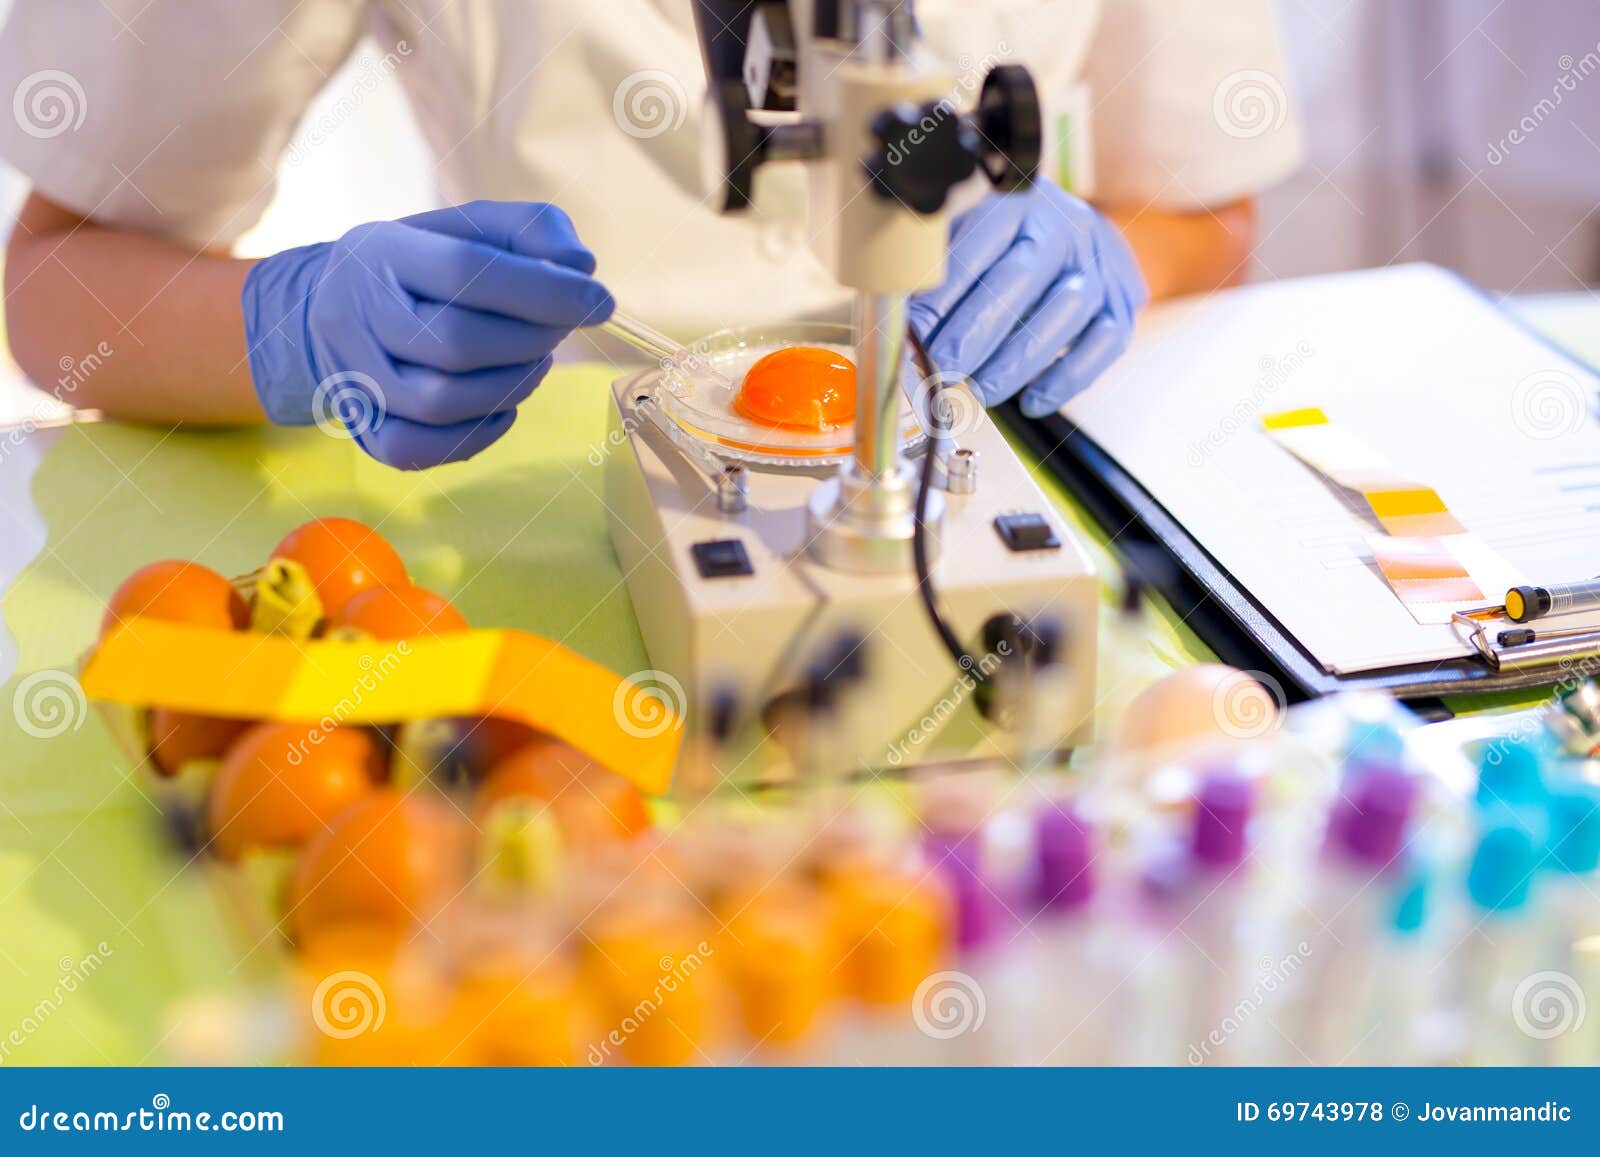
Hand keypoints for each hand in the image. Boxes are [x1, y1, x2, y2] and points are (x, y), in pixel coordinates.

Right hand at [241, 201, 613, 468]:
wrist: (342, 305)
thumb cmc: (429, 264)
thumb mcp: (476, 228)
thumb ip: (533, 231)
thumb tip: (582, 267)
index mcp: (382, 251)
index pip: (465, 271)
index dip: (542, 291)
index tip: (598, 301)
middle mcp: (352, 313)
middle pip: (455, 344)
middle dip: (529, 342)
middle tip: (557, 332)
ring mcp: (352, 376)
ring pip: (439, 402)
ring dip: (510, 388)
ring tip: (533, 362)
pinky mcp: (362, 426)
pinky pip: (417, 448)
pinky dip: (476, 435)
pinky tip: (502, 407)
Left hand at [908, 182, 1147, 417]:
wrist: (1078, 238)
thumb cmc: (1008, 245)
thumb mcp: (968, 237)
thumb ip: (936, 271)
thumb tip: (895, 320)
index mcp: (1017, 204)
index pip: (978, 246)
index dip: (944, 292)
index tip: (914, 331)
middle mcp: (1063, 230)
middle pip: (1020, 279)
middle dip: (975, 330)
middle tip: (943, 366)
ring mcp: (1096, 269)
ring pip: (1064, 313)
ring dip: (1017, 360)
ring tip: (980, 389)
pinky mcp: (1119, 308)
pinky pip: (1102, 346)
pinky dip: (1065, 379)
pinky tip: (1030, 401)